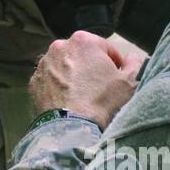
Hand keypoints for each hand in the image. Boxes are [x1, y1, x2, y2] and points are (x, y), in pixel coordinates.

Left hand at [29, 31, 144, 130]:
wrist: (72, 128)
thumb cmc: (102, 102)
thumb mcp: (129, 82)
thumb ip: (135, 64)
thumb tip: (133, 58)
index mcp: (83, 41)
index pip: (105, 46)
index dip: (115, 61)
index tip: (118, 75)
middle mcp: (59, 47)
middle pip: (82, 54)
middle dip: (91, 66)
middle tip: (101, 86)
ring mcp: (43, 64)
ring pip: (64, 66)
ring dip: (73, 75)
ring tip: (84, 96)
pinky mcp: (34, 82)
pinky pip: (51, 80)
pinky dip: (59, 87)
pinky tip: (69, 101)